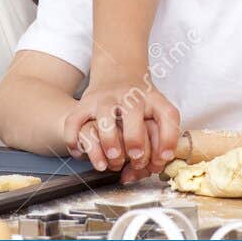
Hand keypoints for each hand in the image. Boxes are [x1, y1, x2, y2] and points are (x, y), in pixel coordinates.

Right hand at [63, 80, 180, 182]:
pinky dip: (74, 140)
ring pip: (104, 117)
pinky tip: (81, 153)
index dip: (168, 140)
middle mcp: (129, 95)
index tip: (162, 159)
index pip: (167, 115)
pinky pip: (73, 123)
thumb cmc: (139, 104)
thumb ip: (160, 140)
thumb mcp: (157, 113)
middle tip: (134, 158)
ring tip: (112, 159)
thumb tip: (151, 169)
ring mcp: (105, 98)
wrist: (117, 72)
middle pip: (133, 112)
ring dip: (109, 142)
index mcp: (153, 99)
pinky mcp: (84, 104)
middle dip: (134, 139)